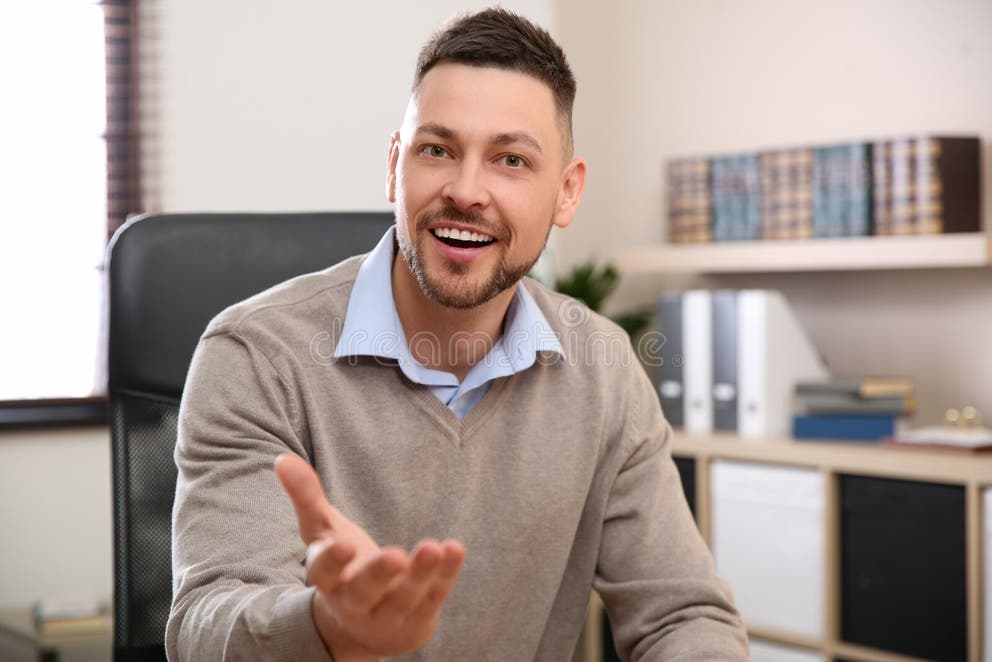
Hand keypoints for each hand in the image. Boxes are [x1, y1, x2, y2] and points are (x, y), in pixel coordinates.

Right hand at [274, 453, 464, 660]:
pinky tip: (454, 549)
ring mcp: (388, 615)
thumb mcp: (324, 532)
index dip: (332, 560)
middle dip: (378, 575)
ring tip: (432, 548)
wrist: (368, 626)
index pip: (323, 572)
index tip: (344, 544)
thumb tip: (282, 459)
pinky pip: (434, 596)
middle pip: (364, 592)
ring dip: (420, 574)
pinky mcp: (419, 617)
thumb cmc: (344, 567)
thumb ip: (307, 498)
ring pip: (404, 597)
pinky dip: (445, 574)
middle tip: (395, 555)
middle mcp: (355, 602)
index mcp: (328, 580)